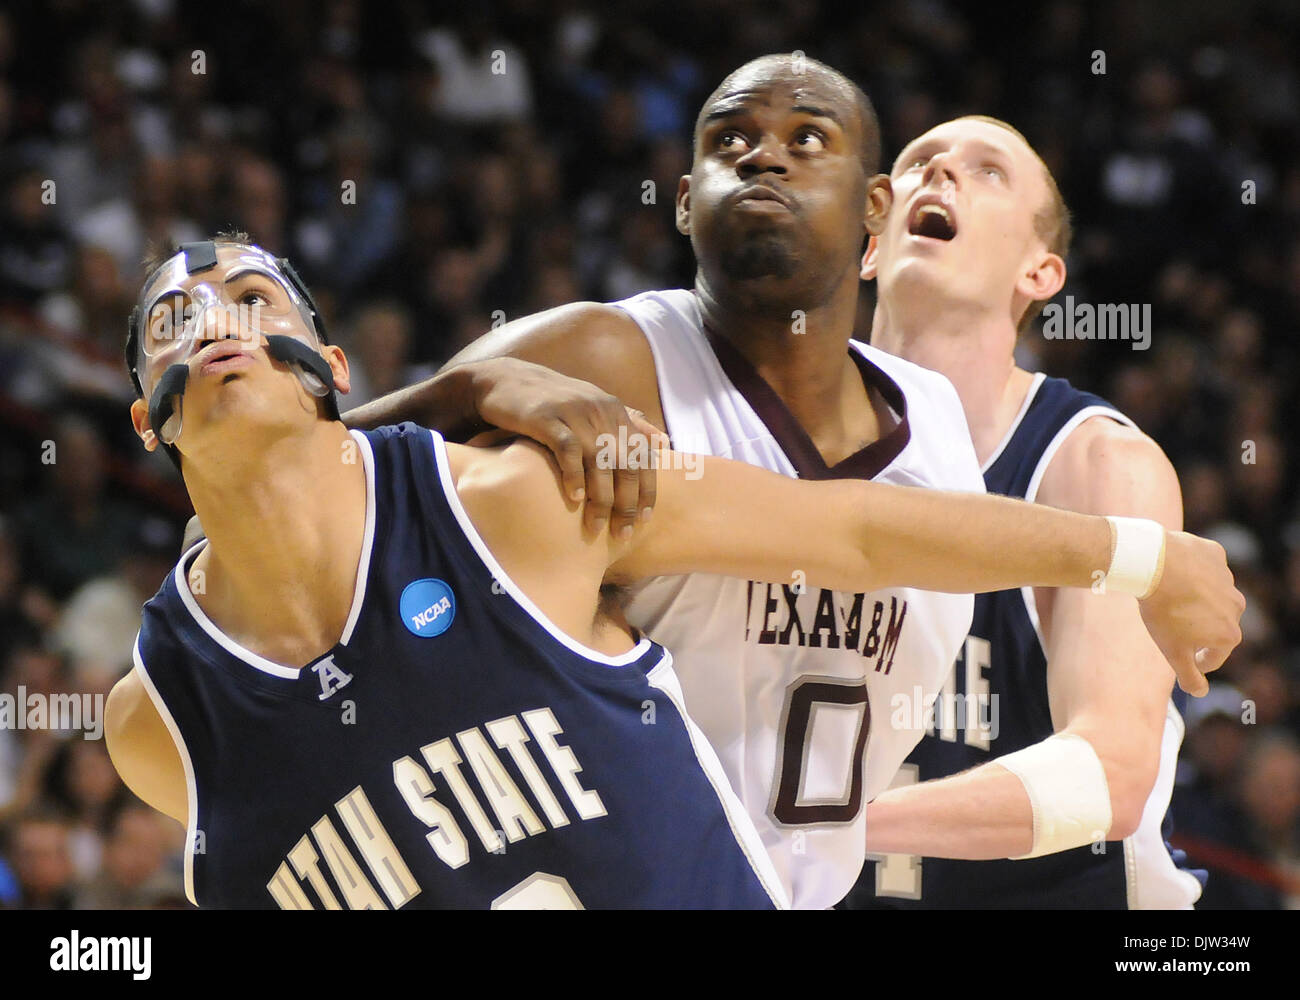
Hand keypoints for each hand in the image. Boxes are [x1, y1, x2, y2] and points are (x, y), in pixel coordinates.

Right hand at [472, 357, 660, 537]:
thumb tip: (665, 442)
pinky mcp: (547, 417)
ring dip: (601, 498)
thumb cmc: (554, 402)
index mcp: (615, 411)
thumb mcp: (595, 407)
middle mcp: (600, 411)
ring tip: (595, 526)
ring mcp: (575, 413)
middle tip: (621, 532)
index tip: (644, 518)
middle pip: (625, 463)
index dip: (647, 489)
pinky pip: (568, 450)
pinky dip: (574, 475)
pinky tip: (575, 498)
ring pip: (599, 462)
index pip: (643, 455)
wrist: (508, 380)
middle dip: (626, 502)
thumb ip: (631, 423)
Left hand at [1137, 532, 1244, 696]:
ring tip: (1170, 599)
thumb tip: (1200, 692)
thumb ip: (1188, 676)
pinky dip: (1192, 572)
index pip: (1214, 656)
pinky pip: (1204, 566)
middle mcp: (1236, 607)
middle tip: (1171, 625)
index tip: (1183, 660)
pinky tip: (1174, 573)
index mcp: (1229, 634)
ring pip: (1210, 594)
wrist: (1154, 564)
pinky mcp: (1215, 554)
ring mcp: (1228, 578)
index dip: (1196, 662)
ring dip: (1195, 600)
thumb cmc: (1162, 611)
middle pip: (1215, 625)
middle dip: (1196, 629)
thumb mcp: (1172, 651)